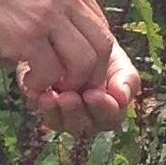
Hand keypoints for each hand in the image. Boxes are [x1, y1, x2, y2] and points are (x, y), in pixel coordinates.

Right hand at [0, 0, 114, 93]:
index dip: (95, 54)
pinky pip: (52, 72)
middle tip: (71, 85)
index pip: (100, 23)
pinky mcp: (27, 34)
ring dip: (70, 82)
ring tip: (49, 85)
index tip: (81, 70)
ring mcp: (47, 12)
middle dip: (91, 73)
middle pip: (101, 43)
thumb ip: (58, 7)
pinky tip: (26, 82)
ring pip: (84, 61)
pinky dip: (42, 85)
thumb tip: (80, 46)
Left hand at [23, 41, 140, 135]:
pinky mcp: (42, 107)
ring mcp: (64, 115)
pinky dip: (39, 104)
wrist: (71, 38)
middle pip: (85, 126)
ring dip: (56, 112)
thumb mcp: (119, 61)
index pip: (112, 118)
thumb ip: (127, 78)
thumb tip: (121, 96)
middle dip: (76, 112)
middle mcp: (89, 117)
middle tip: (68, 97)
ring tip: (50, 95)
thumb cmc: (100, 51)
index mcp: (111, 108)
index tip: (93, 94)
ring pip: (61, 124)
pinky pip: (41, 113)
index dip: (103, 109)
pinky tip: (38, 92)